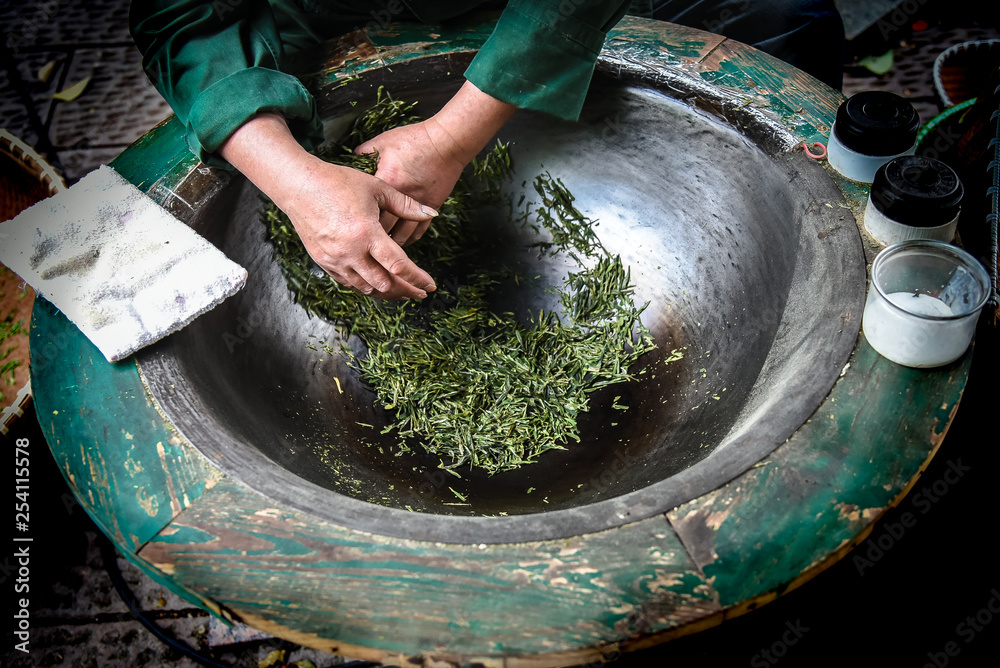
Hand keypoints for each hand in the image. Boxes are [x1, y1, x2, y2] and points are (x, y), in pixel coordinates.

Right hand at [220, 113, 437, 299]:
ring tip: (402, 293)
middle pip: (384, 283)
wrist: (298, 185)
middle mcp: (350, 252)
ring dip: (386, 293)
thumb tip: (431, 213)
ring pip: (366, 288)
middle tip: (419, 292)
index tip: (430, 285)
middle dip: (405, 290)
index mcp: (367, 233)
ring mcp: (334, 259)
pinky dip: (365, 287)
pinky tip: (376, 285)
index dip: (417, 278)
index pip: (399, 265)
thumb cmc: (339, 182)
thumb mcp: (377, 188)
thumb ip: (406, 205)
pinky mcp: (323, 261)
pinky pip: (348, 283)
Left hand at [355, 80, 517, 246]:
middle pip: (384, 227)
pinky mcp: (432, 206)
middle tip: (363, 245)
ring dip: (392, 244)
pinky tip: (403, 242)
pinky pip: (420, 230)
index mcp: (386, 182)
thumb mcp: (384, 142)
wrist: (446, 141)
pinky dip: (410, 239)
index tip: (351, 228)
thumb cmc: (414, 139)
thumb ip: (366, 152)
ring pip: (403, 234)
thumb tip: (352, 158)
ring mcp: (418, 205)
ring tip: (382, 249)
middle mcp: (401, 198)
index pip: (368, 209)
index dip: (359, 222)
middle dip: (372, 238)